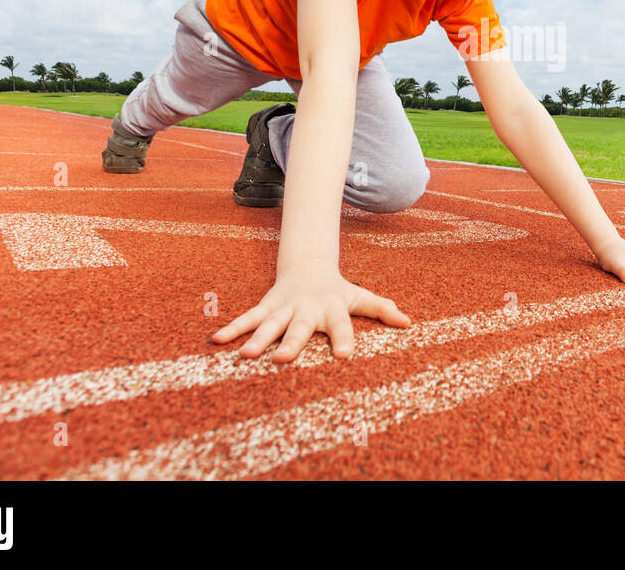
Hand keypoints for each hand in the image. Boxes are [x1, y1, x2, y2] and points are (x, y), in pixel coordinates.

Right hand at [211, 261, 410, 362]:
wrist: (308, 265)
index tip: (344, 356)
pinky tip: (215, 341)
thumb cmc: (338, 290)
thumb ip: (382, 309)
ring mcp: (284, 307)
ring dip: (257, 338)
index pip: (340, 325)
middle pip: (299, 327)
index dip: (343, 339)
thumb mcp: (360, 296)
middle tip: (284, 359)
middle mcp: (306, 308)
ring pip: (269, 324)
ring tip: (245, 355)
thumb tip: (409, 322)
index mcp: (332, 308)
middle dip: (291, 342)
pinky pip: (248, 318)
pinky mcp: (266, 306)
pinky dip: (232, 328)